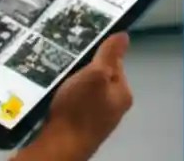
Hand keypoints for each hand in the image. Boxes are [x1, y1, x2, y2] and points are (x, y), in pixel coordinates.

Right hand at [26, 33, 133, 160]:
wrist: (60, 147)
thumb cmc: (79, 109)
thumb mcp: (95, 74)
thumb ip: (109, 55)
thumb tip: (124, 35)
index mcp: (123, 93)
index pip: (115, 63)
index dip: (98, 55)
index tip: (81, 52)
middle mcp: (115, 107)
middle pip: (101, 78)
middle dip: (85, 71)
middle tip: (68, 66)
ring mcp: (99, 119)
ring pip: (88, 92)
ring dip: (75, 85)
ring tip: (61, 80)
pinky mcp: (82, 127)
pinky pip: (77, 105)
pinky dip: (69, 100)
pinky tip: (58, 98)